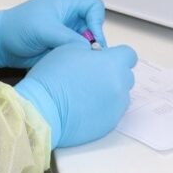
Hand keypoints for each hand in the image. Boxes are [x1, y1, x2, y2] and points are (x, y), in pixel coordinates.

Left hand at [0, 0, 105, 68]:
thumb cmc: (17, 26)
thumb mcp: (44, 29)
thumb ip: (68, 37)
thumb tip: (88, 49)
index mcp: (66, 7)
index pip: (94, 7)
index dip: (98, 21)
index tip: (92, 39)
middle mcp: (69, 21)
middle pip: (94, 28)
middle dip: (95, 42)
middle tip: (90, 56)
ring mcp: (65, 36)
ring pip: (86, 44)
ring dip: (86, 54)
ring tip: (81, 63)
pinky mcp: (60, 51)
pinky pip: (76, 56)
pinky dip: (77, 62)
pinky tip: (74, 68)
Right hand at [14, 43, 136, 148]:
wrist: (43, 109)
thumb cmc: (53, 77)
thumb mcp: (69, 48)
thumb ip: (90, 49)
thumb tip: (97, 54)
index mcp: (113, 63)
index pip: (129, 55)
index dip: (117, 55)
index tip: (104, 59)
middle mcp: (120, 85)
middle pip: (126, 75)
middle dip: (113, 73)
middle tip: (91, 76)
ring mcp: (117, 107)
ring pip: (120, 95)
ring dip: (109, 91)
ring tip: (85, 94)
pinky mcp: (110, 124)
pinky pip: (111, 111)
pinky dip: (102, 108)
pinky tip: (83, 107)